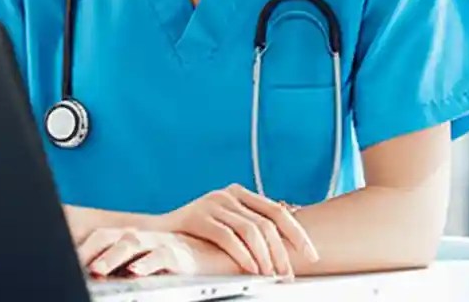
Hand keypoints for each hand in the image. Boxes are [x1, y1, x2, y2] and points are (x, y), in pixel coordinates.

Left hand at [77, 227, 236, 277]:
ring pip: (132, 244)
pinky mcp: (182, 256)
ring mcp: (162, 244)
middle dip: (90, 249)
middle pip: (111, 236)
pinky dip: (148, 264)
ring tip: (97, 270)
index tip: (66, 256)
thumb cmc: (183, 260)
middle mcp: (145, 237)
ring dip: (112, 256)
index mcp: (134, 237)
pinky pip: (162, 257)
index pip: (102, 235)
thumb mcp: (150, 261)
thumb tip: (96, 273)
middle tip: (74, 264)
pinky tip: (135, 272)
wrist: (222, 256)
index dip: (82, 244)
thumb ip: (127, 264)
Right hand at [150, 183, 318, 277]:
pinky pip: (228, 238)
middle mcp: (228, 193)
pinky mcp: (199, 216)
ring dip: (265, 256)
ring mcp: (213, 203)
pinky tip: (251, 269)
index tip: (311, 254)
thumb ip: (250, 225)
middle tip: (289, 273)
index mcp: (240, 192)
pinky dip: (243, 256)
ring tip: (271, 275)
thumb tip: (286, 243)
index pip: (278, 211)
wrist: (157, 234)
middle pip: (267, 222)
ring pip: (250, 230)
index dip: (297, 234)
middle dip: (282, 251)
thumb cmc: (196, 233)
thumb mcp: (226, 223)